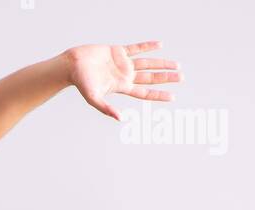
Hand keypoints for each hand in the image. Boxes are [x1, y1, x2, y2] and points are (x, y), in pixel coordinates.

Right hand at [64, 40, 182, 121]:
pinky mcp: (118, 51)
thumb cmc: (81, 83)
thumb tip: (121, 119)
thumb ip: (107, 109)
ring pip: (147, 63)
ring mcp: (123, 63)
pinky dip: (148, 46)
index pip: (145, 92)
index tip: (173, 97)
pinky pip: (136, 48)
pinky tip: (159, 45)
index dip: (158, 95)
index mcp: (122, 87)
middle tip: (182, 77)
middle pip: (150, 77)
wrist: (73, 64)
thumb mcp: (94, 98)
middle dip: (166, 77)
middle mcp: (125, 76)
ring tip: (177, 65)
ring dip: (162, 64)